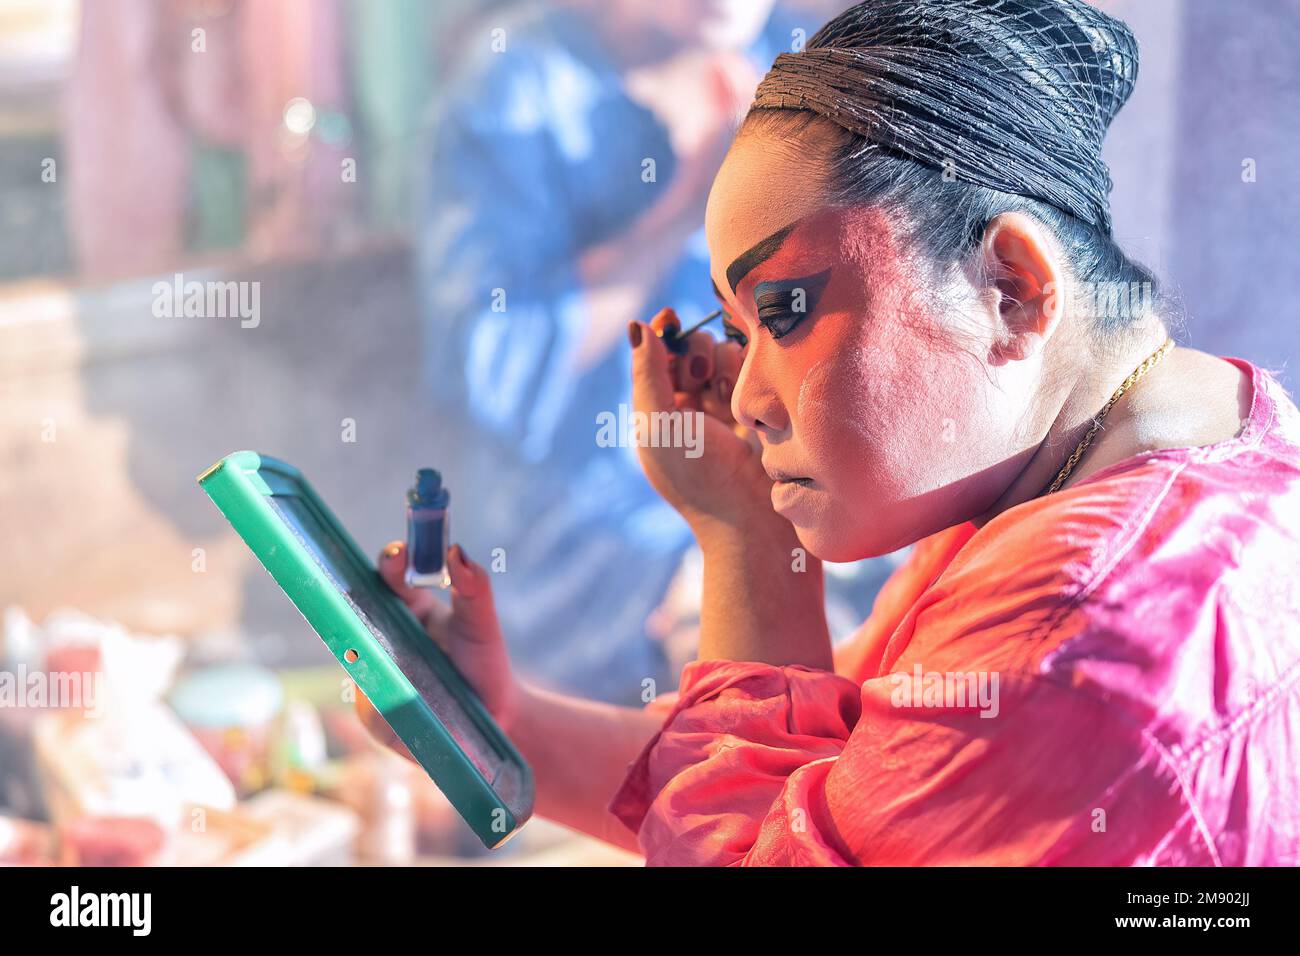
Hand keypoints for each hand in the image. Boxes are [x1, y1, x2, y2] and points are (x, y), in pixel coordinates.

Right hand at [354, 541, 519, 757]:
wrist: (493, 715)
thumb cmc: (484, 661)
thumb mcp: (481, 623)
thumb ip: (473, 586)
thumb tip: (455, 551)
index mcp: (410, 606)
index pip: (390, 578)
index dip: (391, 564)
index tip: (398, 556)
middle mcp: (383, 636)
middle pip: (357, 613)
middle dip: (355, 601)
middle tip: (362, 595)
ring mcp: (373, 673)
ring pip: (354, 659)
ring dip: (358, 652)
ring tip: (374, 649)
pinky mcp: (374, 714)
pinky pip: (368, 708)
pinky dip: (375, 705)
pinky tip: (387, 700)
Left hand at [628, 307, 776, 531]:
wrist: (754, 515)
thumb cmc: (697, 475)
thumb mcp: (658, 425)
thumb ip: (648, 373)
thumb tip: (637, 324)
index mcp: (659, 413)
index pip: (658, 356)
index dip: (664, 335)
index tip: (670, 318)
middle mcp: (692, 405)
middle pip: (691, 347)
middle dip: (694, 352)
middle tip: (697, 379)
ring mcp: (728, 404)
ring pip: (723, 352)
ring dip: (721, 365)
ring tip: (725, 399)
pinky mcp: (761, 404)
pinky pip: (752, 367)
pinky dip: (745, 374)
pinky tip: (747, 400)